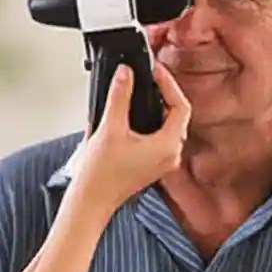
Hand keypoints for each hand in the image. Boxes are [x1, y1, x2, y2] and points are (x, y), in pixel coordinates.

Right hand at [67, 62, 189, 212]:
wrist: (91, 200)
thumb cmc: (100, 175)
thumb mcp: (109, 128)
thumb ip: (119, 96)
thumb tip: (125, 74)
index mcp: (167, 146)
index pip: (181, 106)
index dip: (169, 84)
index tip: (156, 71)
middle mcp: (170, 155)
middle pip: (177, 115)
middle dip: (165, 93)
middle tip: (151, 77)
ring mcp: (162, 161)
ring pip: (169, 125)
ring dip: (159, 107)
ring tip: (145, 90)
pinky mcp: (152, 164)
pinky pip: (160, 136)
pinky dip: (153, 121)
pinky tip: (137, 113)